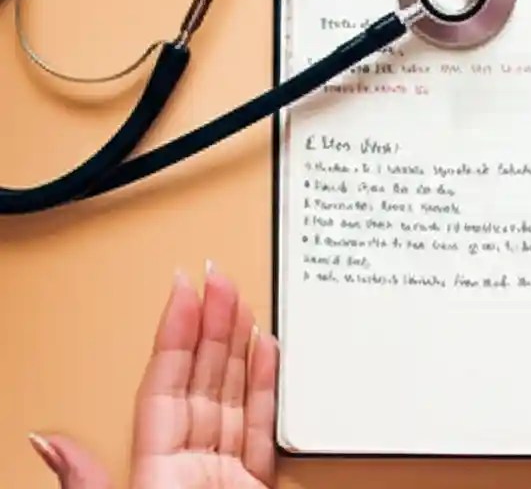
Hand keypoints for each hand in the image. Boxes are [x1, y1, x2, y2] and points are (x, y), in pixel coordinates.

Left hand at [29, 264, 279, 488]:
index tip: (183, 291)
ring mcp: (223, 473)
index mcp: (153, 470)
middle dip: (213, 325)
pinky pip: (261, 427)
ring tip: (243, 303)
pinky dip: (266, 387)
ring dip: (241, 345)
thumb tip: (47, 444)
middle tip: (219, 280)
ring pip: (233, 395)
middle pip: (202, 380)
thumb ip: (87, 482)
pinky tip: (266, 352)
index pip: (164, 385)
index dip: (175, 335)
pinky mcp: (254, 487)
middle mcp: (187, 465)